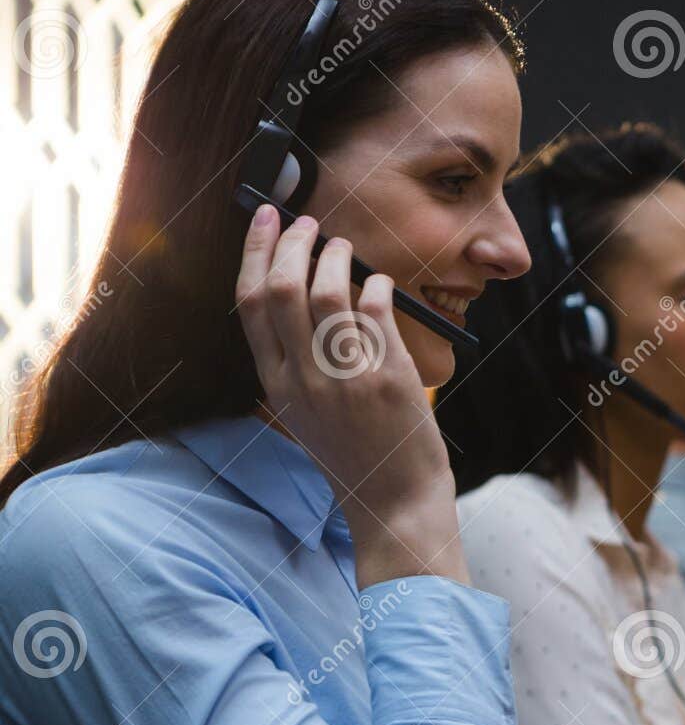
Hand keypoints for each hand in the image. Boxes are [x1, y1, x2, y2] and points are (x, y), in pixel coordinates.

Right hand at [234, 205, 467, 587]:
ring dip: (335, 257)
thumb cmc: (355, 455)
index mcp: (276, 386)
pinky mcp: (388, 378)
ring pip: (327, 292)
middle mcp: (304, 379)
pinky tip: (380, 283)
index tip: (263, 221)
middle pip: (282, 289)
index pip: (250, 304)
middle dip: (291, 243)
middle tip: (305, 222)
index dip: (254, 253)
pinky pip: (375, 312)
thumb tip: (299, 294)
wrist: (393, 503)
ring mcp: (345, 378)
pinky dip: (377, 286)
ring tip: (343, 246)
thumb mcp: (304, 414)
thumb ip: (295, 363)